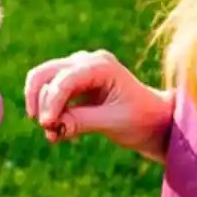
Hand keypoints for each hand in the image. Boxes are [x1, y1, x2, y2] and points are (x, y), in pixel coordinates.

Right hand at [23, 50, 173, 158]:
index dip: (52, 102)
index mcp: (102, 66)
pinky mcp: (73, 84)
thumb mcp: (113, 122)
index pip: (65, 79)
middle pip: (45, 74)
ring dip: (41, 107)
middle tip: (45, 128)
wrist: (156, 121)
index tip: (47, 126)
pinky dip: (47, 111)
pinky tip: (56, 131)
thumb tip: (50, 127)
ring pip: (42, 82)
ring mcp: (78, 71)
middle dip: (40, 101)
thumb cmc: (142, 119)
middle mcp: (87, 62)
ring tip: (52, 134)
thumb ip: (80, 122)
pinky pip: (49, 94)